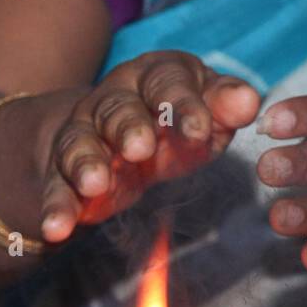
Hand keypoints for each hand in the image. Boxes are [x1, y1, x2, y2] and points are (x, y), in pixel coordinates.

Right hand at [36, 52, 260, 241]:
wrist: (115, 141)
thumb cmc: (173, 123)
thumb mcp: (203, 113)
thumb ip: (223, 107)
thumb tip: (250, 101)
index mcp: (153, 78)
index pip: (166, 82)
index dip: (182, 105)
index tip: (199, 130)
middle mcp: (112, 101)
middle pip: (116, 110)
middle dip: (127, 127)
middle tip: (139, 147)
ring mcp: (84, 137)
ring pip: (80, 145)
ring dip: (86, 164)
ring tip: (93, 185)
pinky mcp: (63, 175)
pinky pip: (57, 189)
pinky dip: (56, 209)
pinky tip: (56, 229)